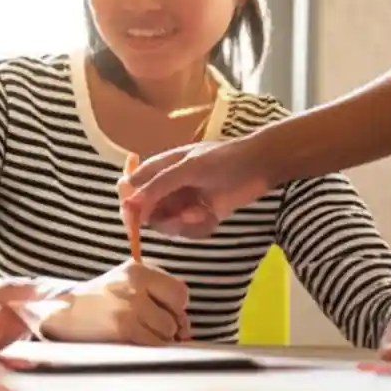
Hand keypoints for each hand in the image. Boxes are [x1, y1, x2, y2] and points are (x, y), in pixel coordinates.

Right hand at [40, 261, 189, 345]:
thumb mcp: (126, 282)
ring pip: (167, 329)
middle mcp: (136, 284)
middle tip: (153, 326)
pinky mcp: (123, 327)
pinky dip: (149, 345)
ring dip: (159, 337)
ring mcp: (130, 306)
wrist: (61, 311)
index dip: (177, 307)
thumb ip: (156, 292)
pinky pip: (154, 342)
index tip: (166, 313)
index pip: (180, 291)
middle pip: (177, 311)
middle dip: (171, 323)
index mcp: (138, 270)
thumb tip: (185, 324)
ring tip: (139, 333)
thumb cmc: (98, 300)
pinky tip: (134, 340)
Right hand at [120, 138, 274, 238]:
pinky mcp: (201, 216)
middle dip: (164, 219)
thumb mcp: (189, 168)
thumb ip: (159, 184)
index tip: (133, 218)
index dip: (130, 203)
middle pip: (149, 213)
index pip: (132, 187)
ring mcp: (185, 202)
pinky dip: (199, 227)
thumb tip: (130, 202)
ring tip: (201, 212)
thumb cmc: (223, 160)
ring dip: (183, 224)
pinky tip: (211, 215)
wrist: (260, 166)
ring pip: (169, 225)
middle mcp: (169, 187)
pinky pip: (189, 231)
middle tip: (182, 216)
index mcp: (161, 168)